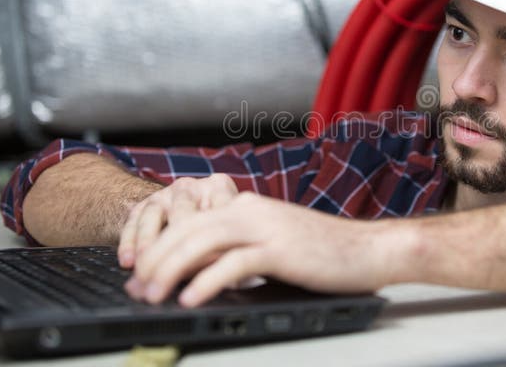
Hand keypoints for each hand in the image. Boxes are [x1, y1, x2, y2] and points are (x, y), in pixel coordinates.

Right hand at [117, 174, 239, 267]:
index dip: (213, 248)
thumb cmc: (217, 229)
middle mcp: (193, 187)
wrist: (182, 209)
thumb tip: (225, 281)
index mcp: (220, 189)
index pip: (217, 216)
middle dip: (175, 248)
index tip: (207, 272)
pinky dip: (129, 242)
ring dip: (147, 244)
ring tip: (144, 271)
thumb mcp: (228, 234)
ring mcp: (166, 193)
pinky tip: (128, 262)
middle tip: (172, 274)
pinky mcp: (144, 203)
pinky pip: (134, 220)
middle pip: (183, 215)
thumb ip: (225, 253)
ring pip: (154, 215)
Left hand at [124, 192, 408, 306]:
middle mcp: (251, 209)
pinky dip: (206, 282)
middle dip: (156, 260)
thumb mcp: (274, 243)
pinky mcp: (280, 249)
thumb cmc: (323, 253)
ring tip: (152, 296)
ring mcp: (265, 227)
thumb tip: (201, 273)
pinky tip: (190, 299)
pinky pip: (233, 263)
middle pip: (188, 229)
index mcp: (247, 206)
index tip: (142, 275)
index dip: (160, 248)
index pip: (190, 222)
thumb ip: (239, 249)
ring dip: (171, 271)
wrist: (368, 249)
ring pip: (202, 242)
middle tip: (137, 289)